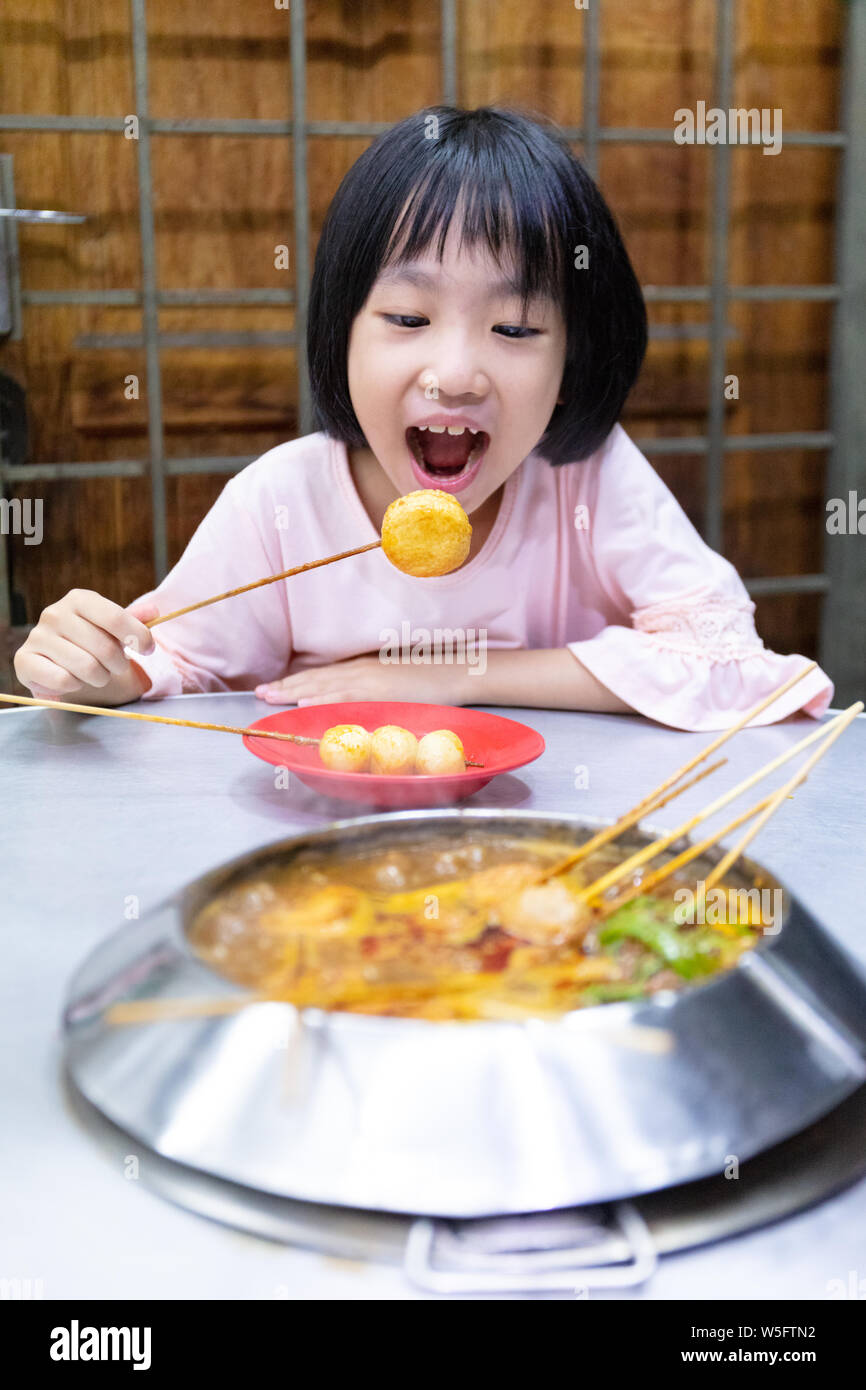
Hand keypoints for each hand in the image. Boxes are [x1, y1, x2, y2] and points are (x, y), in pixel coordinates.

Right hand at [14, 590, 158, 698]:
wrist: (56, 662)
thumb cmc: (90, 642)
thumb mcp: (112, 628)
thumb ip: (134, 620)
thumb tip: (155, 611)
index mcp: (79, 599)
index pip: (116, 617)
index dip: (139, 637)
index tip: (148, 650)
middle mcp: (55, 613)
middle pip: (105, 647)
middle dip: (119, 664)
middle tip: (116, 667)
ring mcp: (37, 636)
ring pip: (87, 667)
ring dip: (100, 678)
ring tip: (97, 674)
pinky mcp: (24, 660)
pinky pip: (63, 680)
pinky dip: (75, 686)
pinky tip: (74, 680)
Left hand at [255, 655, 471, 706]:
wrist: (456, 672)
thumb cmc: (429, 681)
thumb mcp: (394, 684)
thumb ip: (372, 692)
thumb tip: (353, 706)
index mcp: (363, 668)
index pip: (322, 675)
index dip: (295, 681)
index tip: (272, 686)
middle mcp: (360, 670)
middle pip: (315, 678)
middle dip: (285, 685)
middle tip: (259, 693)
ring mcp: (369, 679)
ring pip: (323, 685)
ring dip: (294, 690)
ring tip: (269, 697)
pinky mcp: (379, 690)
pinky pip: (345, 696)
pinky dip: (323, 699)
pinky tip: (304, 703)